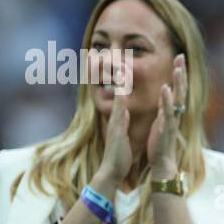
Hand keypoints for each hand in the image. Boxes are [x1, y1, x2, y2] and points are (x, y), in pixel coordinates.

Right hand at [98, 59, 132, 184]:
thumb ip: (121, 118)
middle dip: (107, 72)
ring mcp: (115, 122)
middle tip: (101, 52)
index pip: (117, 92)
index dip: (116, 76)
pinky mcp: (117, 131)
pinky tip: (121, 92)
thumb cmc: (119, 153)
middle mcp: (115, 116)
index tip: (112, 58)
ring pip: (115, 98)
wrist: (114, 171)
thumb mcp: (120, 131)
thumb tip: (123, 108)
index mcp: (118, 115)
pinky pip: (119, 114)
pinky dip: (119, 103)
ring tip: (114, 64)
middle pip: (112, 90)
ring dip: (115, 82)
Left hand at [147, 54, 186, 178]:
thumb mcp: (162, 119)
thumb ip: (165, 106)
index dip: (179, 74)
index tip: (179, 58)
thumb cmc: (160, 142)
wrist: (161, 162)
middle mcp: (175, 113)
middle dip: (181, 73)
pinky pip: (168, 112)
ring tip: (177, 69)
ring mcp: (172, 120)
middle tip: (181, 57)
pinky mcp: (167, 128)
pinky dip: (167, 100)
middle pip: (181, 89)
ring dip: (178, 83)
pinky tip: (165, 88)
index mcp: (172, 110)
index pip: (177, 88)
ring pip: (178, 99)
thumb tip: (166, 91)